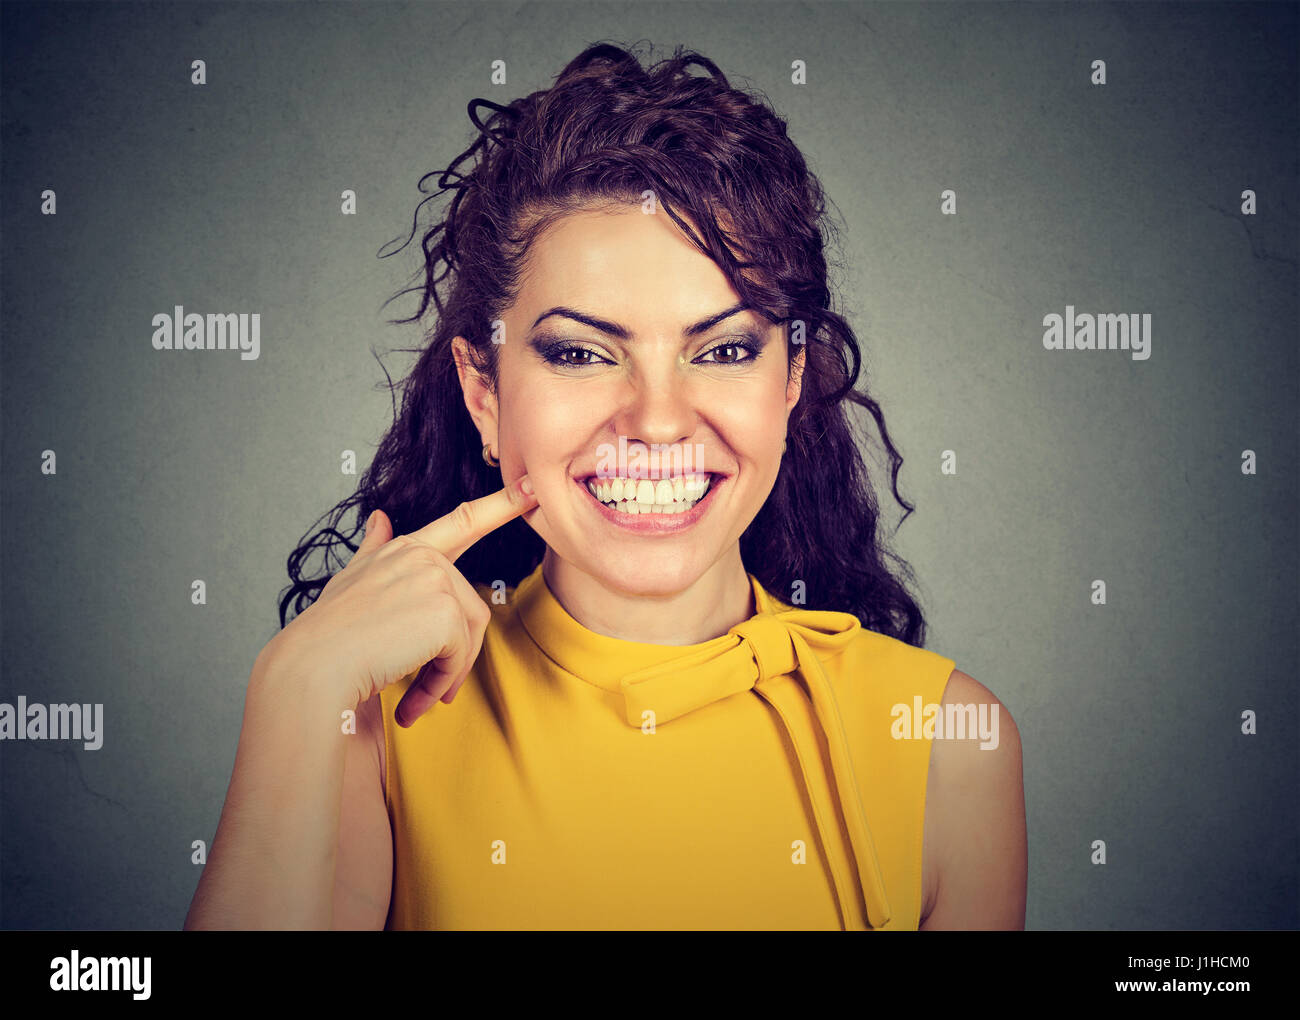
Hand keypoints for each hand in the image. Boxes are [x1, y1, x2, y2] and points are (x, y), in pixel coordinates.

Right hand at [273, 474, 537, 724]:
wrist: (312, 667)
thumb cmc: (328, 632)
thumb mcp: (352, 582)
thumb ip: (374, 550)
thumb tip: (380, 518)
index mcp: (407, 549)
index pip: (463, 520)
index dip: (502, 503)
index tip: (531, 488)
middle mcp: (424, 556)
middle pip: (470, 610)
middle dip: (452, 655)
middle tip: (428, 691)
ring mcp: (436, 579)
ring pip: (469, 635)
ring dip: (446, 675)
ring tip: (417, 699)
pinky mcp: (446, 611)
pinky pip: (461, 656)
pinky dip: (441, 685)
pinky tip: (414, 702)